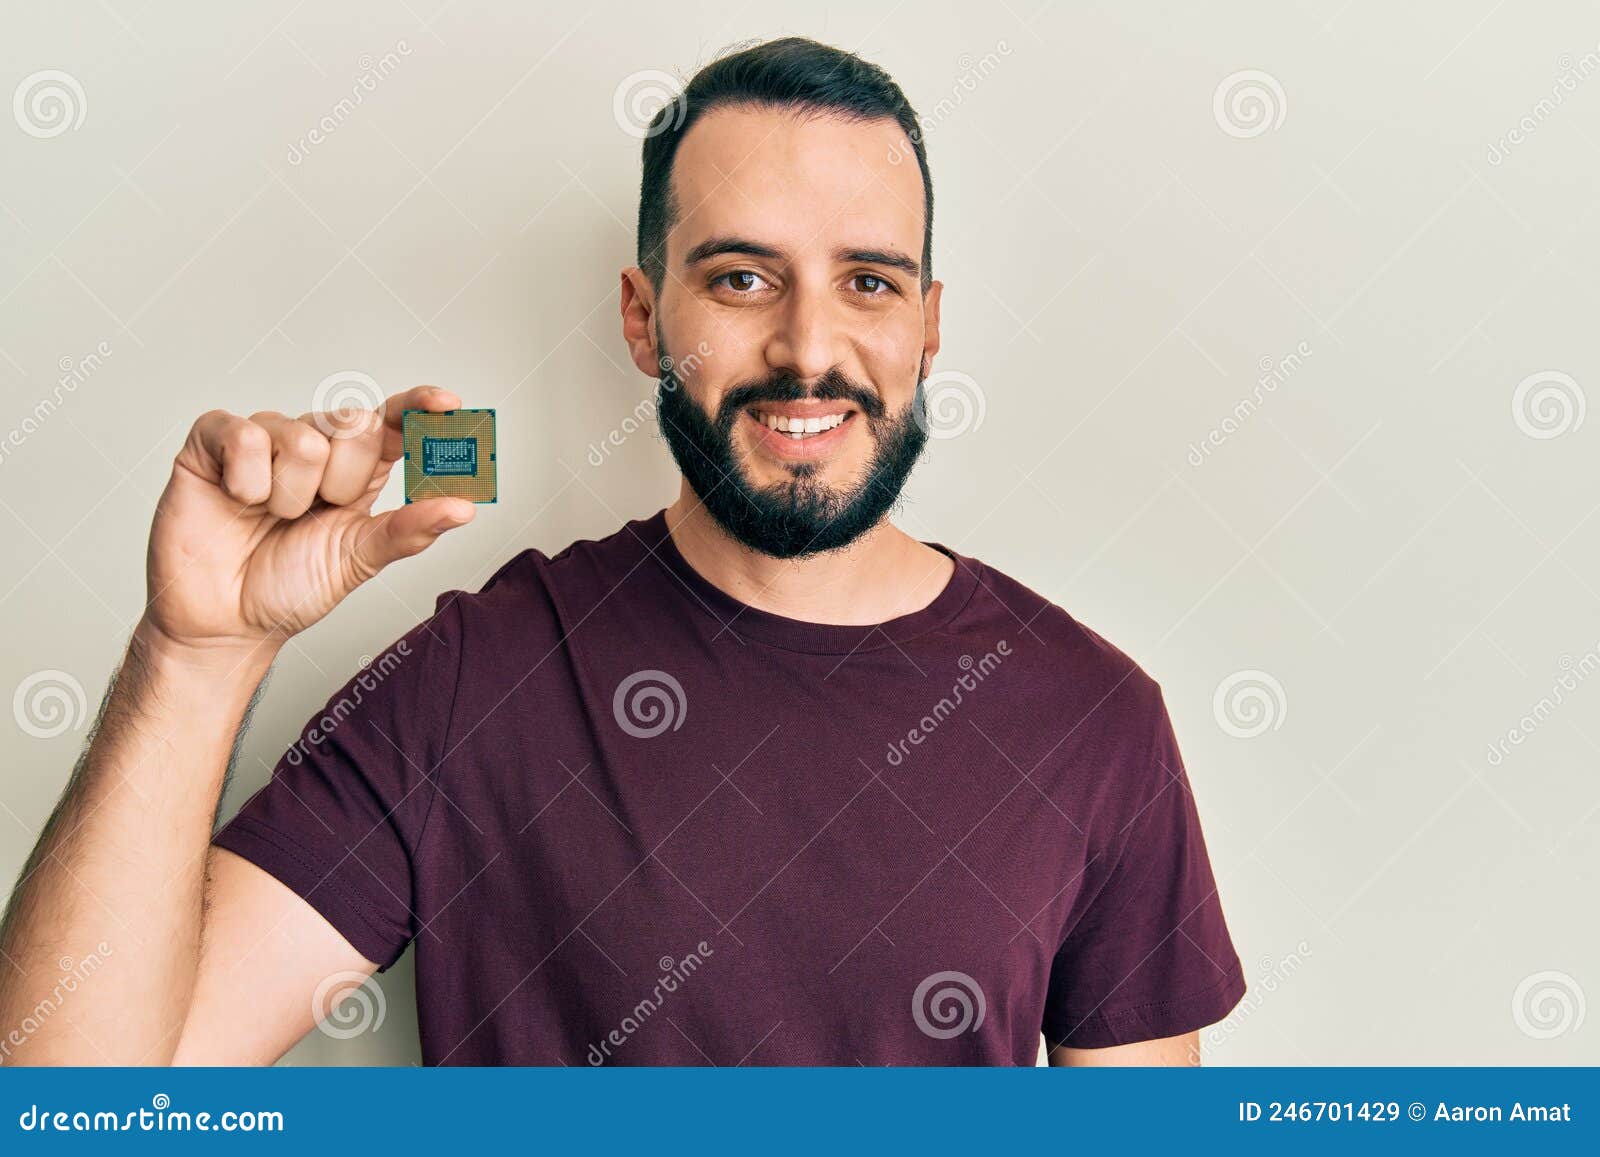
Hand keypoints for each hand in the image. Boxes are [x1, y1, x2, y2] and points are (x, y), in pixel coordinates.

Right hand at [141, 386, 474, 655]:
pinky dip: (247, 479)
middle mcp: (314, 445)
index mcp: (356, 470)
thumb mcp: (358, 560)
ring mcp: (264, 439)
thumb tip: (464, 509)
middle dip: (343, 482)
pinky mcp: (214, 441)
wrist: (226, 621)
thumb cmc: (289, 587)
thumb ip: (409, 530)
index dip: (419, 405)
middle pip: (354, 423)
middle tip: (319, 513)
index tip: (448, 404)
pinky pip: (245, 435)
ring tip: (272, 517)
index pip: (393, 421)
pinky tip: (239, 500)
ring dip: (291, 494)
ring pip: (301, 437)